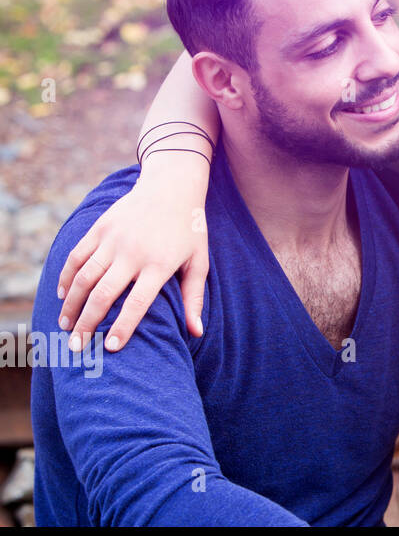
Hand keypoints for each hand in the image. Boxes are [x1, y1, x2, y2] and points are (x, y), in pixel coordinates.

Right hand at [58, 157, 209, 350]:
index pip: (138, 302)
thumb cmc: (188, 230)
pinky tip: (63, 296)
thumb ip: (194, 297)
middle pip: (104, 294)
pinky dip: (66, 277)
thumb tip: (196, 332)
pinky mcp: (99, 228)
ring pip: (84, 277)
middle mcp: (133, 252)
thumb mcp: (198, 261)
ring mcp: (113, 239)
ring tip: (66, 326)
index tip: (110, 348)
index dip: (123, 326)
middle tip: (77, 347)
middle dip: (88, 323)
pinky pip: (76, 256)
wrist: (172, 187)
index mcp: (159, 263)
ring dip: (71, 304)